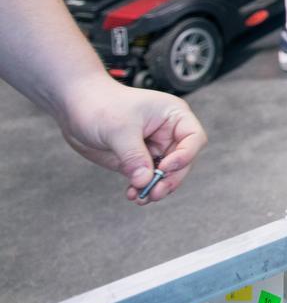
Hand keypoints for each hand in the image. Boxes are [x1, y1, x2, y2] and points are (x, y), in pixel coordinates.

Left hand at [55, 77, 207, 202]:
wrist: (75, 107)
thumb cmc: (101, 104)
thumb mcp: (119, 129)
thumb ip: (134, 156)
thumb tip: (144, 181)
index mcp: (173, 116)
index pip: (193, 138)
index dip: (185, 155)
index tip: (165, 168)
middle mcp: (168, 133)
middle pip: (182, 161)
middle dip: (170, 179)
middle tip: (155, 192)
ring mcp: (153, 148)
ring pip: (165, 174)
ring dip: (156, 187)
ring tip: (141, 197)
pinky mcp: (137, 160)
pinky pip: (146, 178)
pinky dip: (141, 188)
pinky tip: (132, 193)